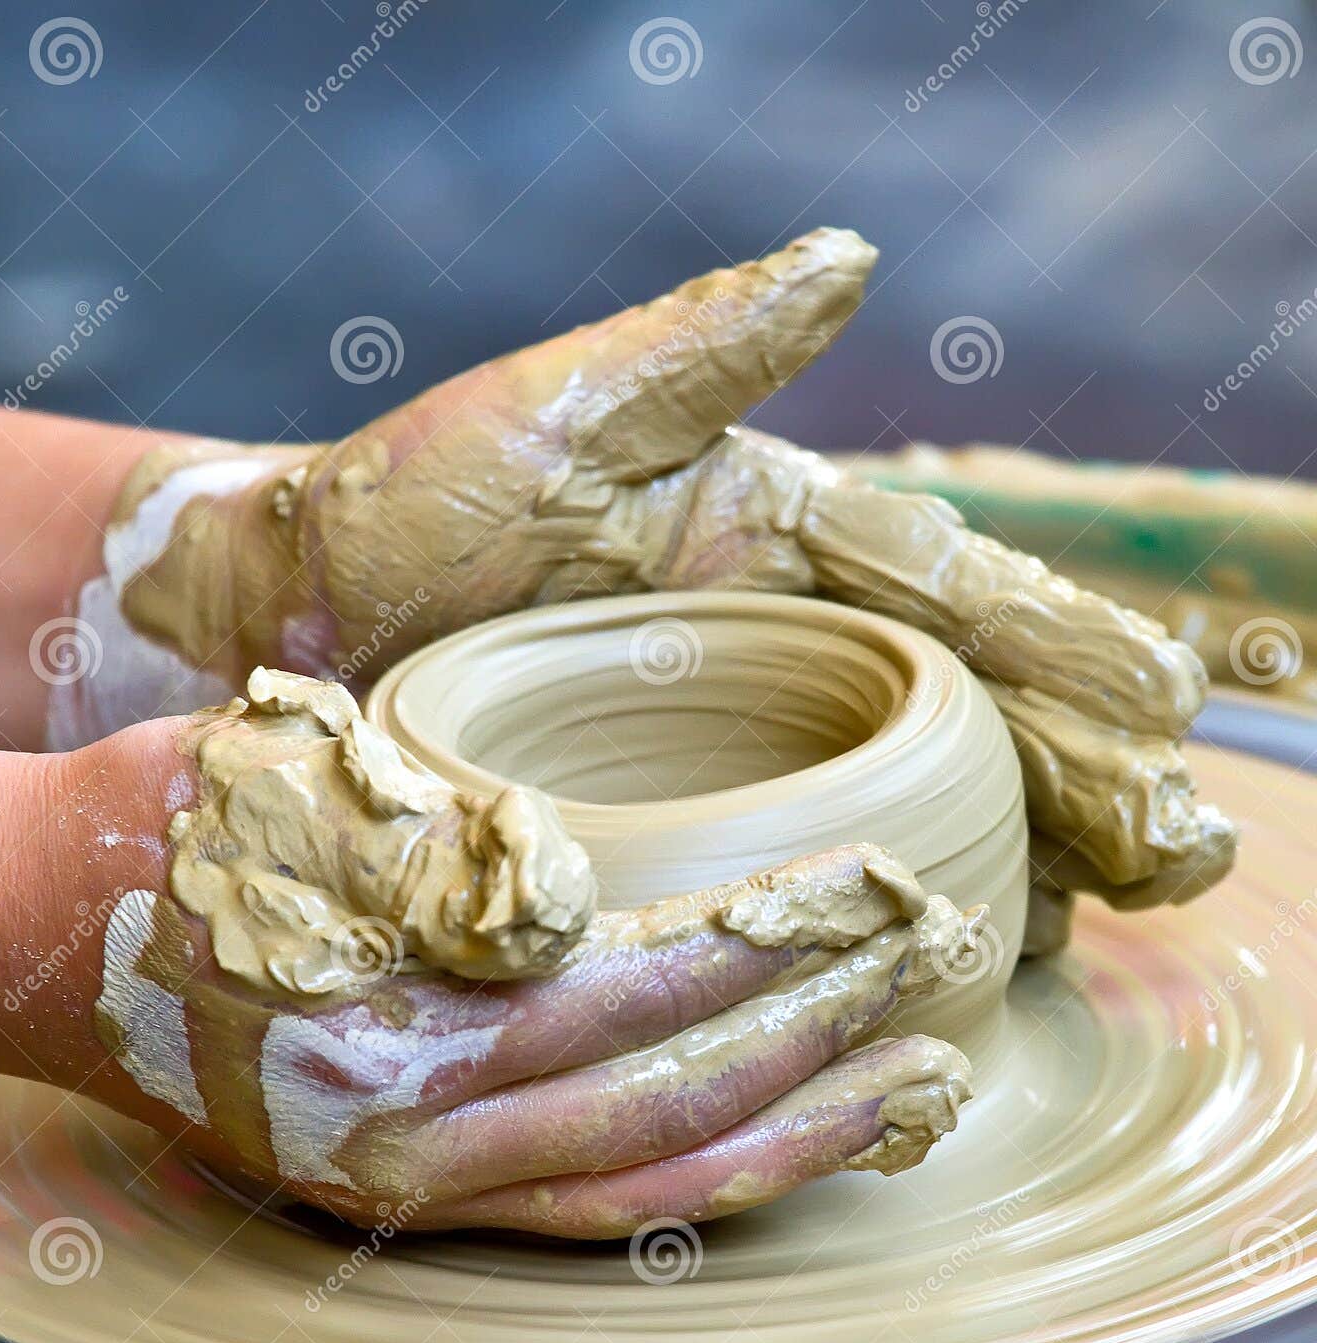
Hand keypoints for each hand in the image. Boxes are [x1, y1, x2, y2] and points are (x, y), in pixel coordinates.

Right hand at [66, 671, 979, 1236]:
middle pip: (665, 1103)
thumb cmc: (164, 825)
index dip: (763, 946)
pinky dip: (694, 1186)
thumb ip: (437, 854)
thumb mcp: (288, 792)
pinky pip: (579, 1215)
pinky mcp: (398, 1192)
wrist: (27, 923)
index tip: (873, 894)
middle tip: (941, 975)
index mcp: (387, 1026)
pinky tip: (778, 1143)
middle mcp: (408, 1139)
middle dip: (817, 1040)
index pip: (629, 990)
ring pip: (643, 1186)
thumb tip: (573, 905)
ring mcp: (405, 1185)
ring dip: (789, 1138)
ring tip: (916, 1095)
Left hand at [103, 227, 1233, 943]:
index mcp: (759, 542)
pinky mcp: (665, 830)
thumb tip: (852, 259)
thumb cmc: (402, 510)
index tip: (1167, 697)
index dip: (1058, 641)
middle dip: (1081, 771)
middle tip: (1183, 840)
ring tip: (1121, 906)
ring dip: (1024, 857)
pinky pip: (806, 869)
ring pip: (910, 803)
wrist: (283, 624)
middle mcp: (765, 651)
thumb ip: (696, 354)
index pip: (941, 593)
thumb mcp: (544, 419)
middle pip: (962, 714)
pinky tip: (967, 959)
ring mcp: (722, 752)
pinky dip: (894, 911)